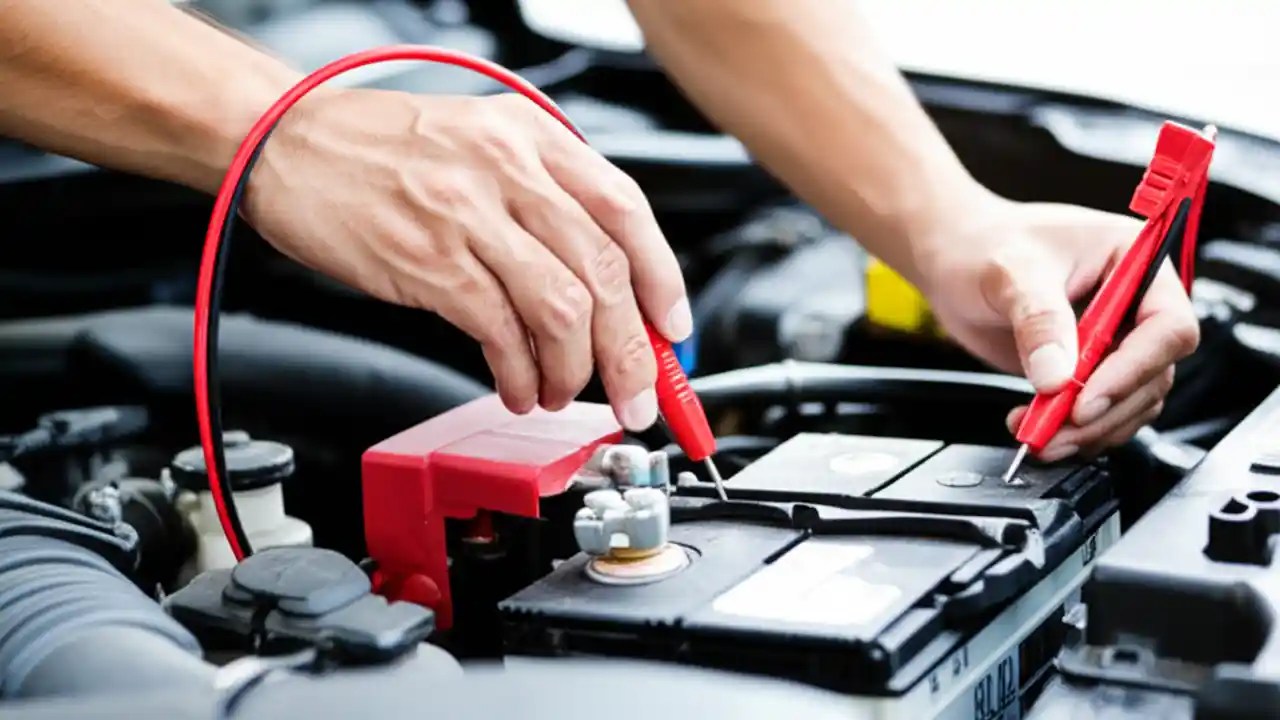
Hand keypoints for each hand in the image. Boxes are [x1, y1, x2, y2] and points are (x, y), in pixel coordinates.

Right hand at [242, 89, 691, 429]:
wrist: (288, 142)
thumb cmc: (381, 149)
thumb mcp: (481, 142)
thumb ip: (543, 199)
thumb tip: (605, 286)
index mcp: (532, 135)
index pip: (627, 211)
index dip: (663, 280)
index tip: (674, 331)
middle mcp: (509, 168)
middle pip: (605, 271)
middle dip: (633, 351)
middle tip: (637, 395)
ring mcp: (469, 214)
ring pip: (563, 309)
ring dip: (575, 370)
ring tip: (562, 392)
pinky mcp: (428, 262)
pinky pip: (500, 331)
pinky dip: (520, 372)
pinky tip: (517, 385)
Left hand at [918, 194, 1199, 459]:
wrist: (951, 259)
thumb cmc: (982, 244)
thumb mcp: (1011, 273)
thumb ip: (1039, 322)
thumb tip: (1057, 377)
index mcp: (1134, 257)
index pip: (1167, 325)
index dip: (1133, 369)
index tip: (1085, 399)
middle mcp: (1135, 300)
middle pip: (1154, 373)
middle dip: (1107, 409)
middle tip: (1057, 428)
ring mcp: (1113, 337)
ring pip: (1132, 401)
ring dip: (1092, 429)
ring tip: (1041, 435)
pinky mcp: (1087, 367)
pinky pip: (1102, 410)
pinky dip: (1075, 430)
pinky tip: (1039, 429)